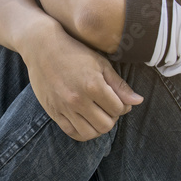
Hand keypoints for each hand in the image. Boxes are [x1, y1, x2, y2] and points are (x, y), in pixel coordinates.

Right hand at [20, 21, 142, 141]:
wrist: (42, 47)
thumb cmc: (74, 52)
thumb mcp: (101, 63)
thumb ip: (119, 85)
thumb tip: (138, 101)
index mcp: (93, 85)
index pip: (119, 109)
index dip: (123, 106)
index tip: (118, 99)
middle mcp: (78, 99)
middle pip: (106, 125)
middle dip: (112, 118)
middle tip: (109, 108)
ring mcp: (64, 107)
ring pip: (90, 133)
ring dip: (98, 127)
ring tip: (98, 115)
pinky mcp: (53, 111)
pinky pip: (72, 133)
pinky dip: (83, 132)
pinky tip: (86, 121)